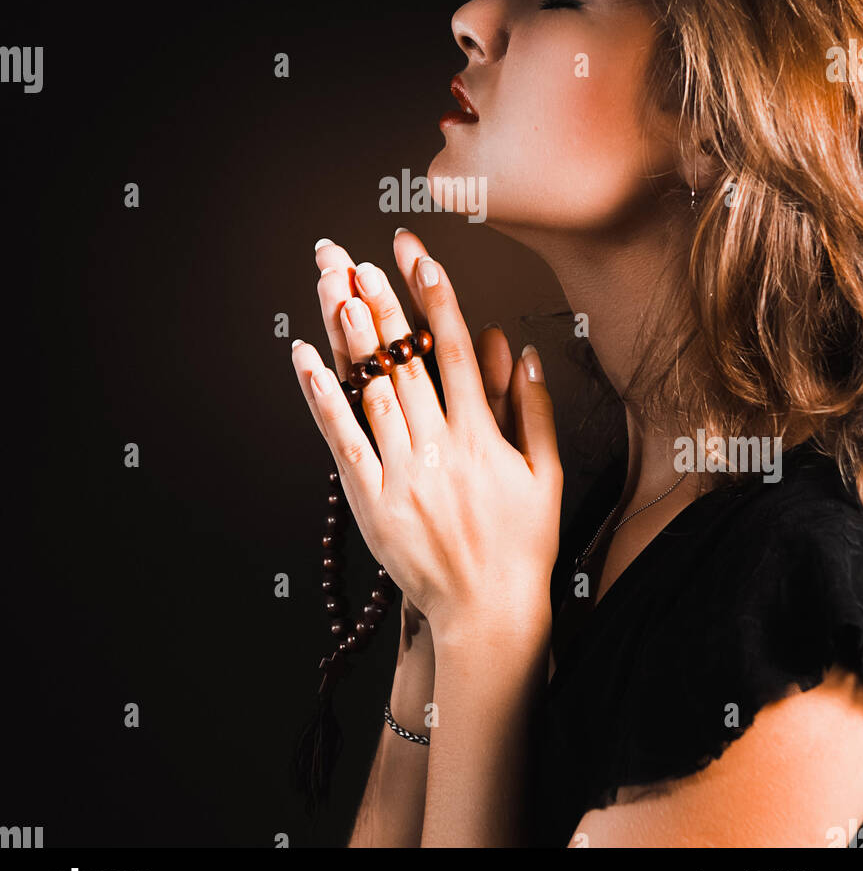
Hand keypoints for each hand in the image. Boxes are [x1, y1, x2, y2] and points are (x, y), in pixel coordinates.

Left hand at [292, 229, 562, 641]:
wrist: (488, 613)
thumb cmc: (521, 545)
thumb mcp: (547, 475)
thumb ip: (535, 410)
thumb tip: (525, 350)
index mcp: (483, 436)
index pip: (456, 351)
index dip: (436, 298)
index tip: (418, 257)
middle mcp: (440, 447)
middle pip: (405, 360)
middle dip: (380, 302)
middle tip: (357, 258)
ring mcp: (402, 473)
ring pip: (372, 389)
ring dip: (351, 334)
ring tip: (333, 285)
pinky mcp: (371, 501)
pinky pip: (342, 439)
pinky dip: (322, 397)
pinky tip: (306, 358)